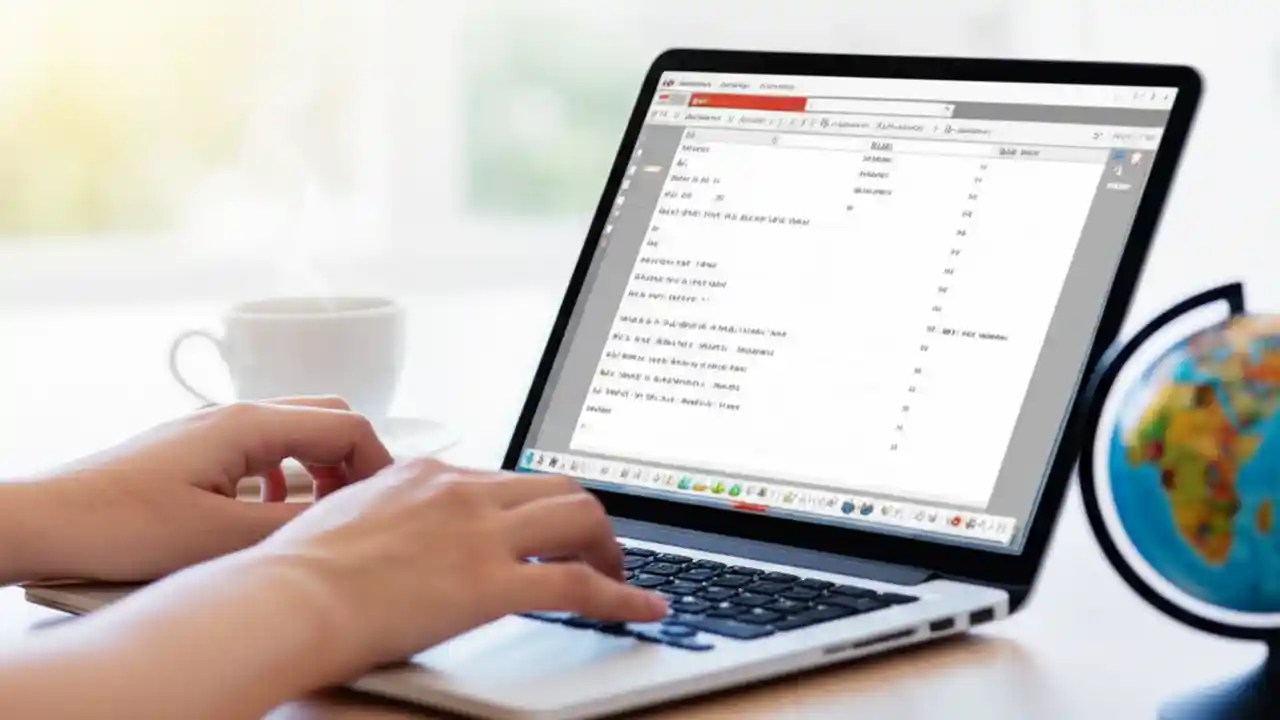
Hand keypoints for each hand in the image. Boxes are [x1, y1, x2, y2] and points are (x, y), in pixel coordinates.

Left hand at [5, 397, 391, 582]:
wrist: (47, 521)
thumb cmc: (124, 526)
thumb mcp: (222, 536)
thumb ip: (295, 523)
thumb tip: (346, 517)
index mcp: (249, 425)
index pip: (346, 424)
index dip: (378, 462)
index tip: (384, 504)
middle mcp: (235, 413)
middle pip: (326, 415)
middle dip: (353, 458)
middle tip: (355, 506)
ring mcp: (213, 426)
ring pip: (294, 430)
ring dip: (319, 466)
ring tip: (317, 513)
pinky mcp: (195, 446)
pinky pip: (262, 446)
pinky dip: (284, 472)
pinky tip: (265, 510)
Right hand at [248, 458, 668, 676]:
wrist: (284, 598)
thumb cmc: (298, 570)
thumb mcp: (351, 517)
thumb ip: (393, 517)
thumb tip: (404, 537)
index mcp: (429, 474)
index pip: (510, 481)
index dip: (540, 509)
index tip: (551, 529)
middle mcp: (463, 491)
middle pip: (558, 488)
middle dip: (588, 520)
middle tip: (598, 551)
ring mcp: (479, 532)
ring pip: (580, 519)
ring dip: (609, 548)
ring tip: (620, 576)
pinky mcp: (489, 582)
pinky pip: (579, 585)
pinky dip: (622, 597)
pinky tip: (643, 608)